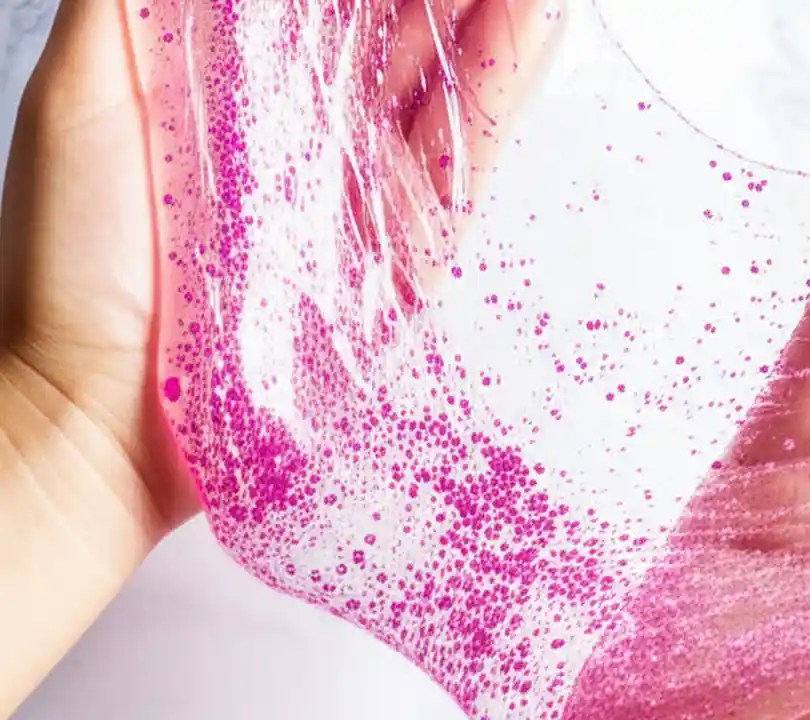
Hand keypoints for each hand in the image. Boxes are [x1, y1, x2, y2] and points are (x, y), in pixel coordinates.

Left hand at [0, 0, 559, 710]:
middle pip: (400, 45)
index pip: (331, 18)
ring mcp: (363, 203)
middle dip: (444, 1)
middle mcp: (314, 147)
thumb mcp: (82, 94)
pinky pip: (460, 170)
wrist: (97, 411)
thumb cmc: (69, 260)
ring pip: (441, 94)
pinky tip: (529, 29)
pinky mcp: (400, 261)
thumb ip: (134, 11)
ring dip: (487, 25)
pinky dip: (498, 96)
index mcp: (247, 97)